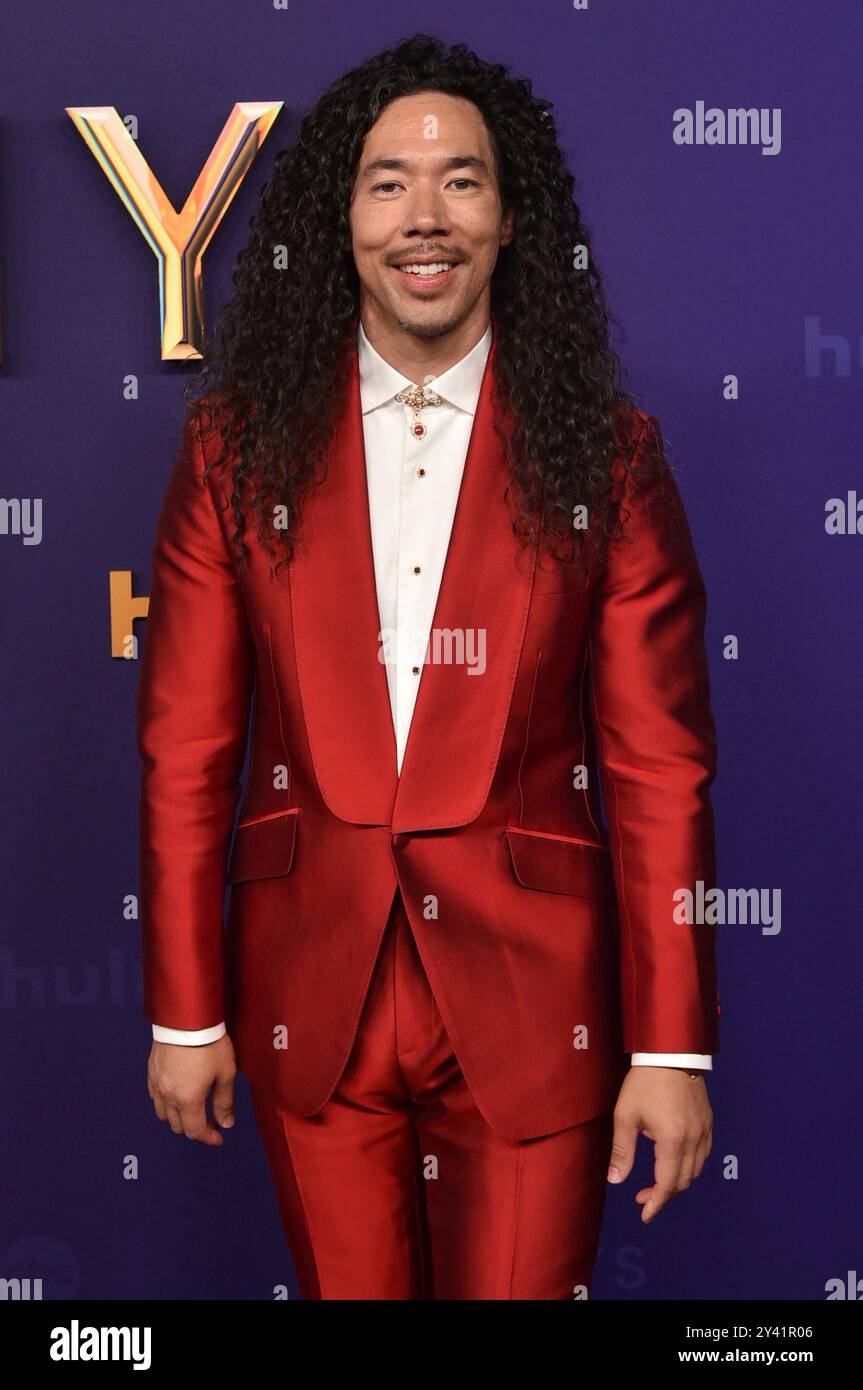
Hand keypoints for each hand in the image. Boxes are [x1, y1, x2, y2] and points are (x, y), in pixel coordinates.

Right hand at [147, 1034, 236, 1145]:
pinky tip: (177, 1096)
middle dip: (194, 1129)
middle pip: (178, 1126)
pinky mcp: (151, 1073)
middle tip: (210, 1123)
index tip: (218, 1138)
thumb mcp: (225, 1073)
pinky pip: (155, 1098)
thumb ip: (224, 1102)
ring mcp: (156, 1085)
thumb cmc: (209, 1044)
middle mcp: (168, 1096)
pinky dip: (165, 1105)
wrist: (186, 1018)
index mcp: (187, 1100)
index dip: (208, 1138)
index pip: (195, 1131)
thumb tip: (226, 1124)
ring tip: (193, 1110)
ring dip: (178, 1119)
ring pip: (163, 1114)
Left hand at [608, 1066, 712, 1221]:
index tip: (644, 1213)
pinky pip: (704, 1154)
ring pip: (696, 1170)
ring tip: (657, 1181)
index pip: (668, 1184)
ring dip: (678, 1181)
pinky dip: (690, 1165)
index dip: (656, 1203)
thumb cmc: (645, 1081)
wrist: (670, 1052)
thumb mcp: (626, 1115)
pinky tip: (674, 1161)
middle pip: (684, 1181)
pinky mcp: (709, 1122)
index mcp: (673, 1140)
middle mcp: (694, 1140)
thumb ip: (622, 1150)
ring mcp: (705, 1131)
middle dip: (664, 1194)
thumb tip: (615, 1180)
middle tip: (643, 1196)